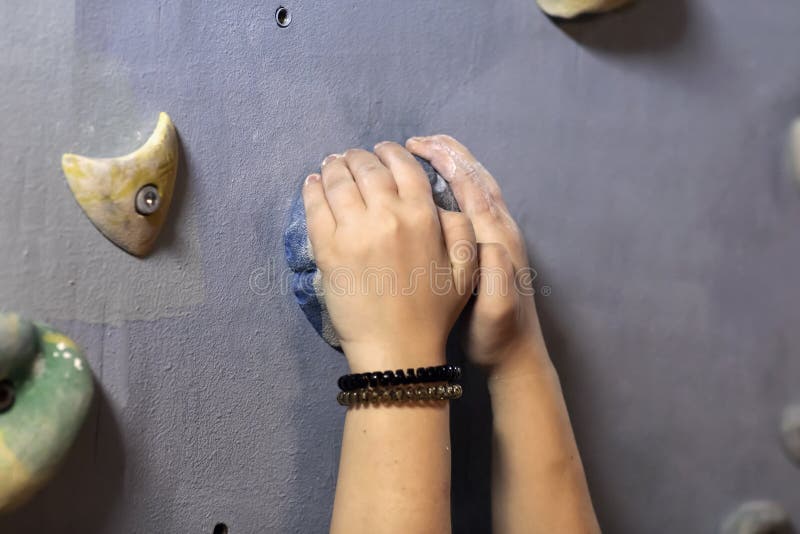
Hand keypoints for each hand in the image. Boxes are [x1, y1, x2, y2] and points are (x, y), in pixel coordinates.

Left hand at [302, 143, 477, 372]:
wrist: (397, 350)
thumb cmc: (434, 313)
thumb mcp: (464, 269)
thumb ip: (460, 229)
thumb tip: (441, 203)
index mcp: (422, 215)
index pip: (403, 166)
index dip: (390, 152)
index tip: (382, 151)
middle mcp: (387, 214)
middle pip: (366, 167)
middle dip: (359, 157)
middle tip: (352, 158)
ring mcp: (353, 230)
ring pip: (338, 181)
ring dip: (334, 167)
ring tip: (331, 165)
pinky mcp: (327, 248)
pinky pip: (315, 207)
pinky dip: (312, 189)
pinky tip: (313, 184)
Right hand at [406, 135, 549, 375]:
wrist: (517, 356)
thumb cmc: (498, 336)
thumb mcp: (497, 311)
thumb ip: (496, 275)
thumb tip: (488, 243)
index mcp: (497, 240)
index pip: (472, 188)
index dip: (446, 163)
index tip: (417, 147)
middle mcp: (502, 232)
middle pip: (477, 178)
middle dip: (449, 154)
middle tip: (417, 140)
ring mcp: (500, 238)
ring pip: (478, 187)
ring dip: (454, 165)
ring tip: (426, 152)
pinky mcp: (493, 248)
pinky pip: (475, 203)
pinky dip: (457, 184)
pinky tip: (439, 186)